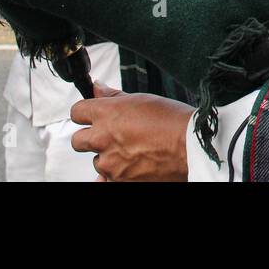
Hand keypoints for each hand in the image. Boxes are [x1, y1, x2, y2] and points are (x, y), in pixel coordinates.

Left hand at [71, 84, 192, 181]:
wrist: (191, 147)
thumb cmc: (174, 121)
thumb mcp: (143, 99)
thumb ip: (114, 96)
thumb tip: (97, 87)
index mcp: (107, 113)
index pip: (77, 112)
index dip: (86, 113)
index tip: (93, 116)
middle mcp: (102, 138)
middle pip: (78, 140)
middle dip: (90, 138)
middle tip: (110, 136)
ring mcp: (109, 163)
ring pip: (96, 161)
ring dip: (108, 157)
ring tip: (133, 151)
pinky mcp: (117, 181)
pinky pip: (106, 179)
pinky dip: (116, 175)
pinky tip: (132, 166)